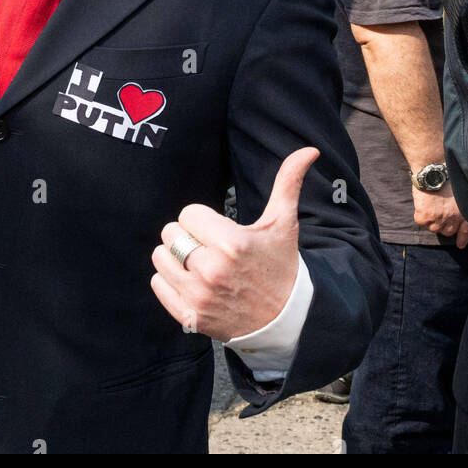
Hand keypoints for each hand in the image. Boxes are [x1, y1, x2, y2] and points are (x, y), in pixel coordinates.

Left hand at [150, 147, 315, 340]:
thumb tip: (309, 150)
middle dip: (188, 235)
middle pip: (171, 233)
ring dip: (175, 256)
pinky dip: (169, 280)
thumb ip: (288, 182)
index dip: (202, 218)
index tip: (217, 228)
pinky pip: (158, 285)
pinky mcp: (190, 316)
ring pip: (160, 258)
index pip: (188, 213)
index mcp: (232, 243)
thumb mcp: (283, 223)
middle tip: (208, 244)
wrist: (285, 318)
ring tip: (197, 260)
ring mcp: (198, 296)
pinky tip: (190, 279)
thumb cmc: (281, 265)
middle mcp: (211, 270)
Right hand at [412, 180, 467, 247]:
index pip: (466, 230)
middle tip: (440, 213)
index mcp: (464, 212)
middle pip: (448, 231)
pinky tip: (423, 203)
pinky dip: (420, 213)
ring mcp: (438, 220)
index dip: (463, 238)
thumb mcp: (463, 190)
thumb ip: (463, 203)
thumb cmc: (449, 175)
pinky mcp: (425, 217)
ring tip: (431, 205)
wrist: (433, 171)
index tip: (461, 245)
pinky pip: (421, 221)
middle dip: (444, 225)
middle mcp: (452, 219)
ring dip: (432, 220)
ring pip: (434, 228)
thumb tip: (460, 210)